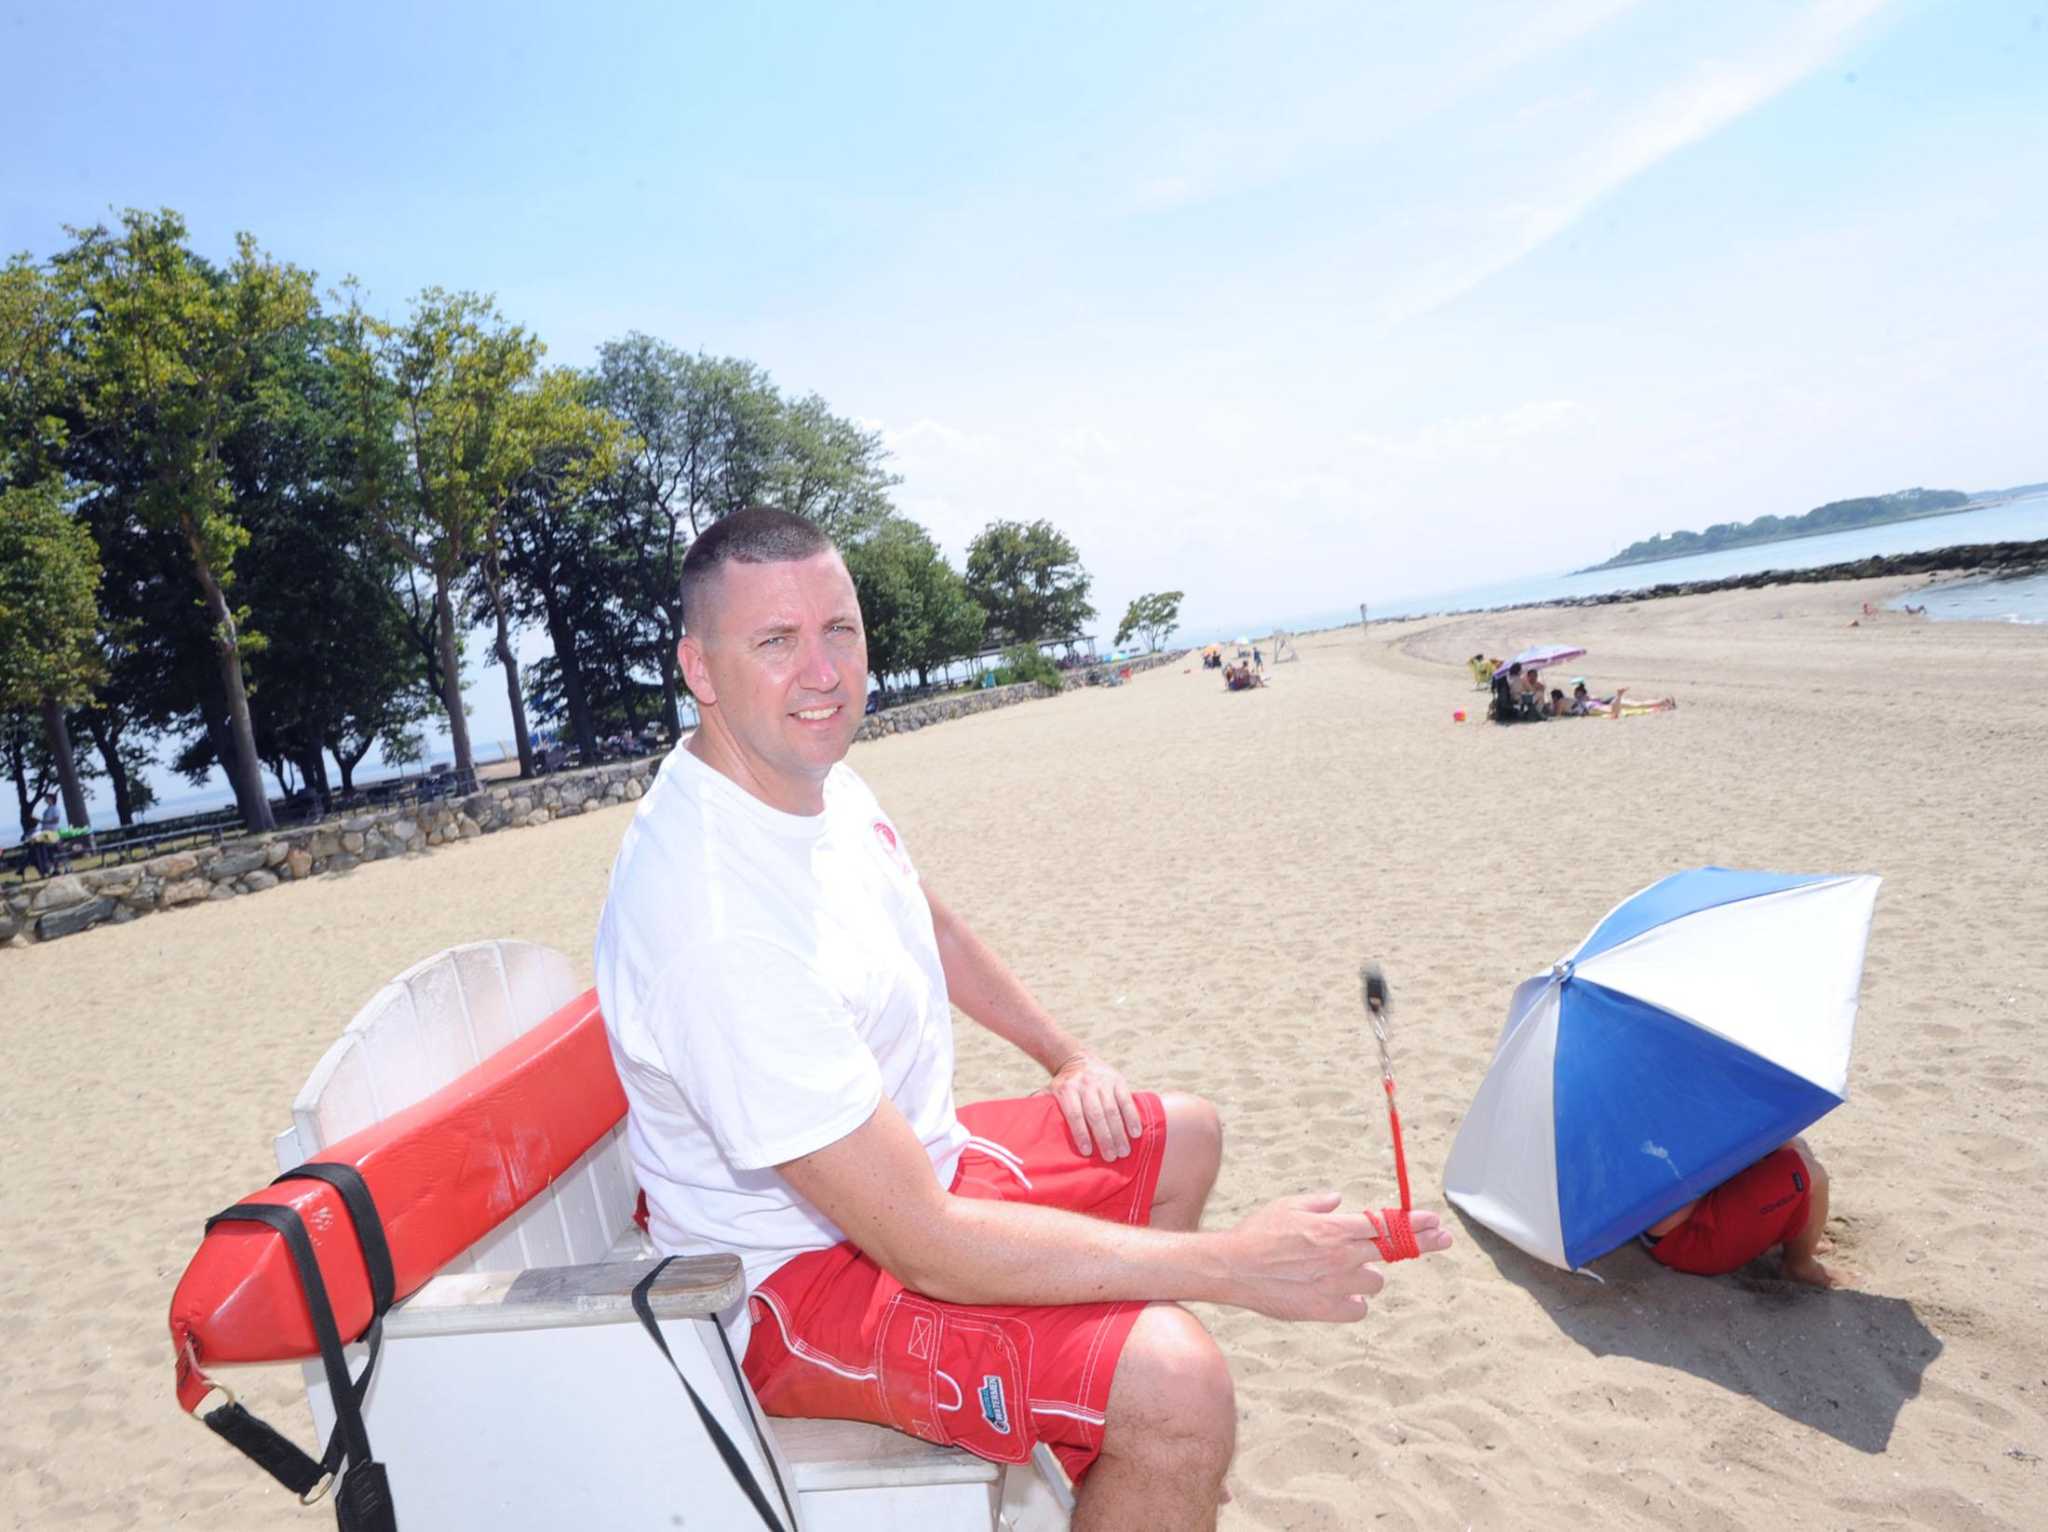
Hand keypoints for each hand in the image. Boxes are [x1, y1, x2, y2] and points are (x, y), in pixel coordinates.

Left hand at [1042, 1052, 1144, 1160]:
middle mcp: (1085, 1085)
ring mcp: (1103, 1082)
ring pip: (1112, 1109)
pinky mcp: (1117, 1080)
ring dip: (1120, 1132)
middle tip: (1111, 1158)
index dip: (1081, 1133)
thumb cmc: (1063, 1086)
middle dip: (1105, 1138)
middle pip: (1096, 1114)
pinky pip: (1126, 1101)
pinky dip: (1132, 1117)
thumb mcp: (1050, 1092)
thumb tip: (1029, 1126)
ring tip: (1124, 1151)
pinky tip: (1136, 1133)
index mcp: (1066, 1090)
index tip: (1088, 1152)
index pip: (1075, 1114)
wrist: (1077, 1059)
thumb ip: (1042, 1107)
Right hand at [1222, 1192, 1451, 1320]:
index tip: (1436, 1222)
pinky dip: (1353, 1302)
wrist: (1233, 1269)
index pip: (1385, 1224)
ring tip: (1346, 1271)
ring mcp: (1335, 1285)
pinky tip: (1339, 1295)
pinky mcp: (1326, 1309)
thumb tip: (1338, 1202)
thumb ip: (1319, 1203)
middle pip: (1393, 1251)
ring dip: (1367, 1275)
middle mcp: (1341, 1256)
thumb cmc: (1259, 1232)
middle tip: (1443, 1240)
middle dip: (1420, 1243)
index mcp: (1334, 1228)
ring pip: (1375, 1282)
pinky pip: (1358, 1309)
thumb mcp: (1289, 1205)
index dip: (1414, 1223)